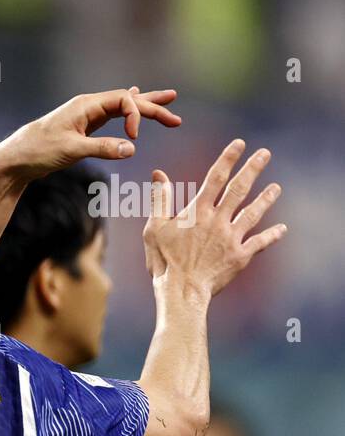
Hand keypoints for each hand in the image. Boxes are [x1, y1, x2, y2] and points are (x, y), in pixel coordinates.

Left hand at [0, 87, 181, 181]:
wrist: (15, 159)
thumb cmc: (38, 151)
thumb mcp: (71, 150)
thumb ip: (102, 148)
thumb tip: (132, 148)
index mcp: (86, 105)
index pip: (123, 101)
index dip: (136, 116)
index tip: (135, 139)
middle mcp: (88, 106)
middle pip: (127, 101)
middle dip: (153, 108)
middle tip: (176, 119)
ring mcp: (85, 115)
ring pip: (121, 107)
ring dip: (144, 108)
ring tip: (169, 101)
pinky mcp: (83, 127)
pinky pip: (111, 115)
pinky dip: (126, 111)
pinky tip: (134, 101)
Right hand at [144, 139, 285, 298]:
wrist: (181, 291)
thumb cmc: (163, 261)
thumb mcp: (154, 228)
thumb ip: (160, 200)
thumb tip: (158, 174)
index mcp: (197, 212)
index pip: (215, 178)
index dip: (228, 159)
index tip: (239, 144)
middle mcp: (218, 221)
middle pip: (239, 189)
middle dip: (253, 169)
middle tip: (265, 154)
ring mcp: (231, 238)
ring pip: (253, 213)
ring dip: (266, 198)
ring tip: (276, 187)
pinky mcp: (240, 256)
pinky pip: (260, 242)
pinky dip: (272, 235)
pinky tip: (282, 229)